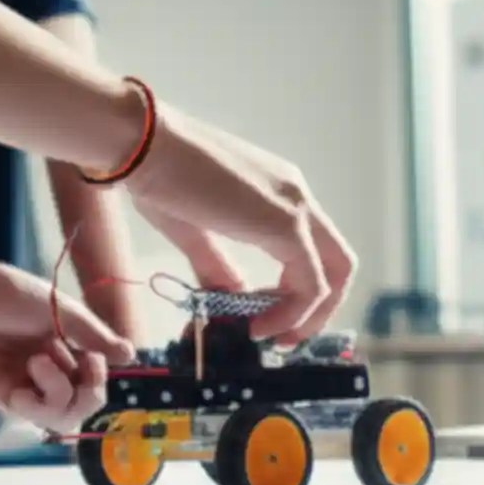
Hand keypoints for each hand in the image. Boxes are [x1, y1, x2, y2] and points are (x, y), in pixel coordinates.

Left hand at [0, 261, 133, 434]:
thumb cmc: (3, 294)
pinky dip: (38, 405)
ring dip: (62, 392)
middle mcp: (51, 366)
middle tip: (84, 366)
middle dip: (92, 390)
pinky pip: (36, 417)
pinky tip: (22, 388)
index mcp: (65, 341)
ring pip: (65, 415)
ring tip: (39, 363)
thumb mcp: (58, 308)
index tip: (96, 355)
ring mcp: (28, 385)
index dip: (102, 372)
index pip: (97, 371)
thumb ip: (93, 335)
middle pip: (87, 400)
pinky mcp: (4, 400)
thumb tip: (130, 355)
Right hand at [123, 107, 356, 344]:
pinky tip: (257, 325)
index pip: (314, 248)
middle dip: (318, 309)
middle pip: (340, 263)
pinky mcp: (286, 225)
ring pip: (334, 275)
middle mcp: (297, 196)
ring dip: (307, 316)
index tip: (265, 317)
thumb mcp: (194, 230)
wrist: (144, 147)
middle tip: (283, 338)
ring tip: (266, 334)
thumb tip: (232, 297)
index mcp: (278, 193)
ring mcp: (296, 208)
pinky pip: (311, 284)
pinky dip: (292, 314)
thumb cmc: (159, 177)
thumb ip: (218, 266)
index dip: (299, 291)